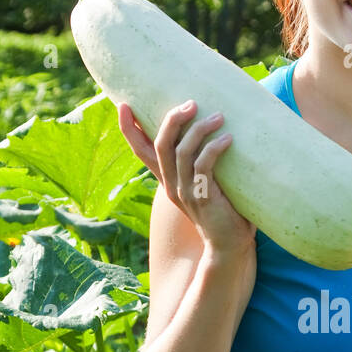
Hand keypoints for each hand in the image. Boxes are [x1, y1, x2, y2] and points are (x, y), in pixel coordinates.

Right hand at [118, 100, 255, 259]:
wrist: (228, 247)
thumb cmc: (224, 210)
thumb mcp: (208, 184)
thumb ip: (204, 162)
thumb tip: (218, 126)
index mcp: (168, 179)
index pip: (141, 151)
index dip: (130, 129)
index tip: (123, 105)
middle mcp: (171, 184)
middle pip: (160, 144)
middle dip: (172, 119)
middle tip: (191, 104)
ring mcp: (185, 192)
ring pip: (181, 152)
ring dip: (199, 130)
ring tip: (218, 117)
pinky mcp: (202, 198)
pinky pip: (203, 166)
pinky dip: (214, 149)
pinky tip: (228, 140)